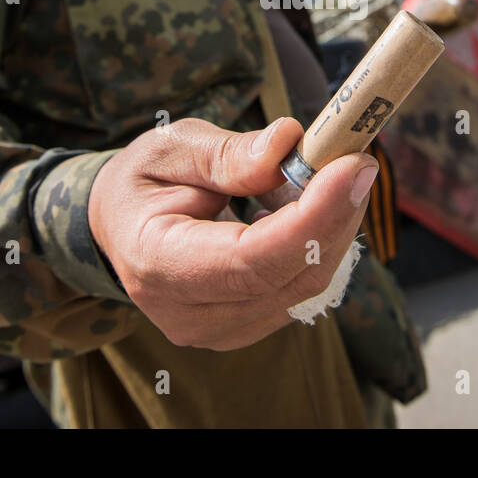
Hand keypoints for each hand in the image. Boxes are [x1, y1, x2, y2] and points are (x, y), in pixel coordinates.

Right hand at [87, 116, 377, 350]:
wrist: (122, 228)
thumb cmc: (145, 182)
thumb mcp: (172, 148)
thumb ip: (228, 154)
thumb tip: (286, 146)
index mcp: (158, 265)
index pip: (251, 260)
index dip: (311, 218)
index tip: (352, 168)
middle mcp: (190, 315)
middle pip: (289, 277)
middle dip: (336, 215)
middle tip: (356, 159)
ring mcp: (222, 331)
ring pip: (306, 285)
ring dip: (332, 226)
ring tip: (323, 174)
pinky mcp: (248, 326)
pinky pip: (303, 288)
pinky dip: (320, 243)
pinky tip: (311, 206)